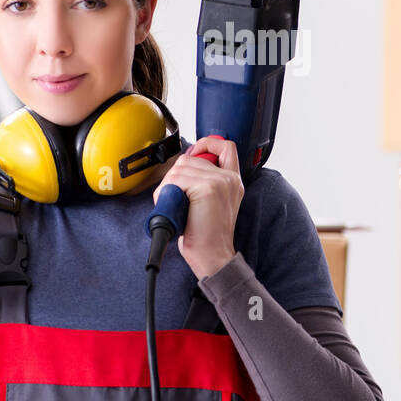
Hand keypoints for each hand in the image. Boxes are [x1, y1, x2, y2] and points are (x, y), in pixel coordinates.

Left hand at [152, 136, 242, 279]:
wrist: (213, 257)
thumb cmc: (206, 236)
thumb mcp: (213, 204)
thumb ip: (206, 182)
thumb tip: (183, 167)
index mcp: (233, 180)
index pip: (224, 146)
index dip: (206, 144)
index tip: (193, 155)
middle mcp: (229, 178)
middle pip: (190, 158)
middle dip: (175, 176)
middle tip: (176, 197)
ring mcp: (220, 181)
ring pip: (180, 168)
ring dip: (168, 186)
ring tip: (176, 205)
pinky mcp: (208, 188)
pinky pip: (176, 180)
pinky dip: (167, 193)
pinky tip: (175, 208)